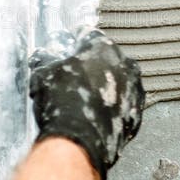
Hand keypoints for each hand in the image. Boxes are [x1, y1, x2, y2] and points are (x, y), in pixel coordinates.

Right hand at [29, 28, 144, 179]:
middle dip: (91, 64)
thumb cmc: (62, 106)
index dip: (74, 41)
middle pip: (106, 57)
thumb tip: (43, 56)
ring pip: (118, 80)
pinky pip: (123, 104)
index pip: (87, 35)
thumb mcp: (42, 75)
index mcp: (103, 47)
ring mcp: (134, 91)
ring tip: (85, 97)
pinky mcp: (136, 115)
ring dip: (104, 84)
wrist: (78, 144)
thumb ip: (45, 59)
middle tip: (74, 74)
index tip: (68, 46)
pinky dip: (112, 106)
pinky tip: (95, 113)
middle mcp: (125, 65)